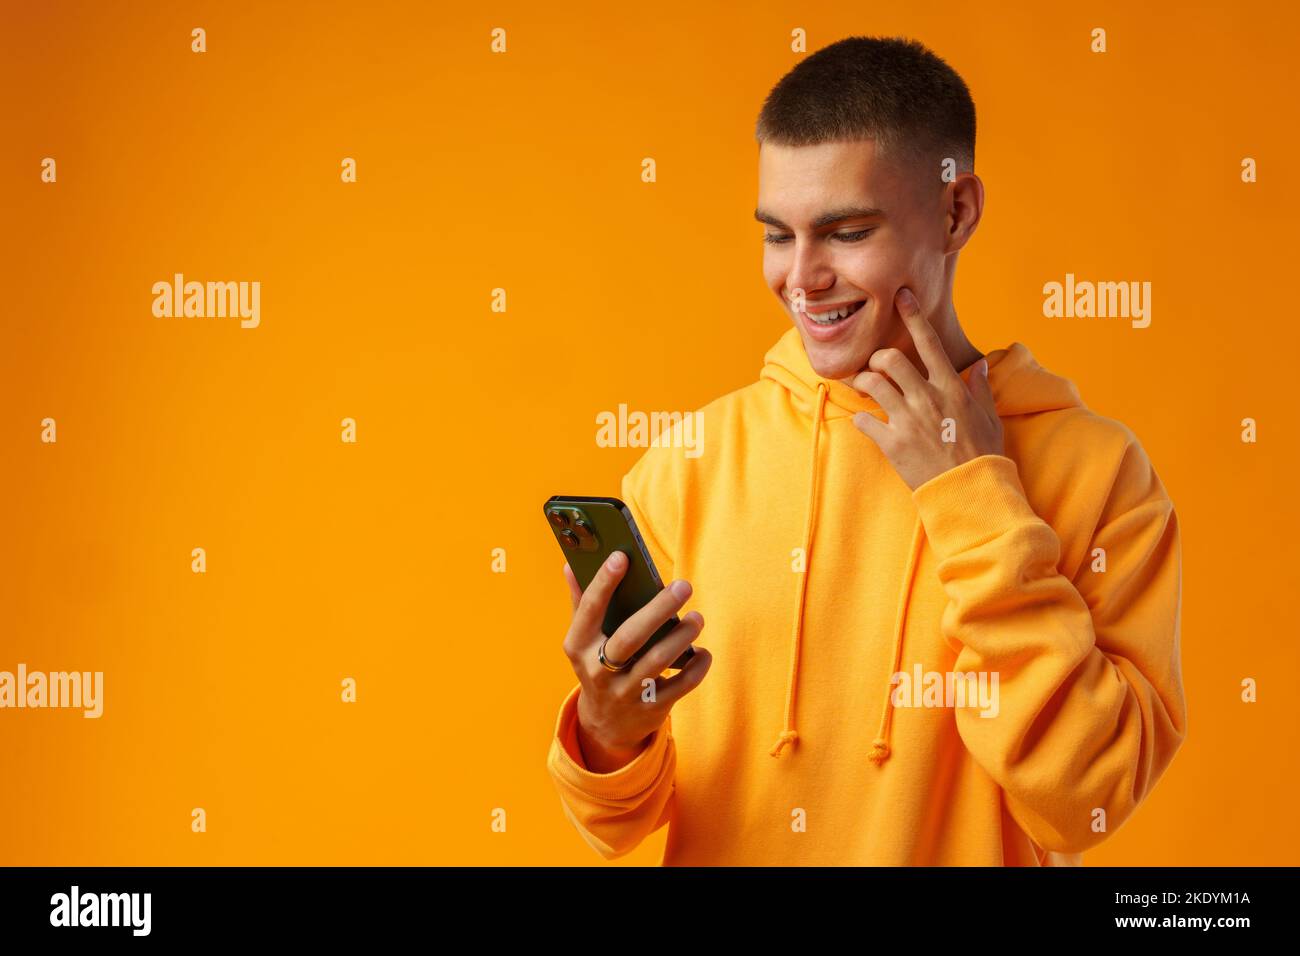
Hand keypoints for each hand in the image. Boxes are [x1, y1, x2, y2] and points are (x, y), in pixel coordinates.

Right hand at [560, 551, 712, 772]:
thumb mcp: (583, 640)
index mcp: (579, 646)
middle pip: (630, 637)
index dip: (604, 582)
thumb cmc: (597, 665)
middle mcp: (598, 671)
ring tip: (696, 618)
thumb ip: (581, 602)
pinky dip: (696, 667)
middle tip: (683, 586)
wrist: (604, 724)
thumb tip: (571, 564)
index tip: (622, 556)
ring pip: (657, 661)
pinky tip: (702, 652)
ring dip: (682, 636)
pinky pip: (680, 686)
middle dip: (658, 609)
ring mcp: (625, 692)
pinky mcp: (650, 709)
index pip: (589, 610)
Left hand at [849, 287, 1003, 490]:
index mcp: (951, 387)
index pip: (929, 342)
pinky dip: (861, 420)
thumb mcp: (988, 417)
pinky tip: (866, 423)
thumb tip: (981, 363)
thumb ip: (980, 387)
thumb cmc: (982, 453)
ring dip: (862, 383)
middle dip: (877, 358)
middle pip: (890, 358)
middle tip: (875, 367)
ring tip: (864, 389)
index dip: (913, 315)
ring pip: (871, 384)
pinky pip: (863, 421)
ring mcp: (908, 420)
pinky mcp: (892, 443)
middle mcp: (927, 398)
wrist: (971, 491)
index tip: (901, 295)